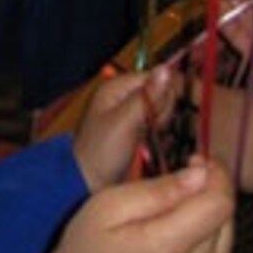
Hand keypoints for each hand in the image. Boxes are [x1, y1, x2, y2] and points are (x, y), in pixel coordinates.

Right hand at [50, 158, 234, 252]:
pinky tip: (182, 233)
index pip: (218, 204)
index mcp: (167, 248)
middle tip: (180, 180)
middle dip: (208, 192)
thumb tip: (199, 174)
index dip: (214, 175)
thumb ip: (157, 190)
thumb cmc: (90, 246)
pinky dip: (209, 237)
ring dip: (210, 214)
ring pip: (228, 236)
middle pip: (226, 218)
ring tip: (177, 208)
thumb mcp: (110, 205)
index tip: (195, 160)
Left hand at [74, 67, 176, 191]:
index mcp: (118, 87)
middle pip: (163, 94)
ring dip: (161, 126)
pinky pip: (159, 126)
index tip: (157, 115)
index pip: (157, 77)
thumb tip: (165, 69)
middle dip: (162, 113)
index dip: (164, 95)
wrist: (87, 183)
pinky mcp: (137, 131)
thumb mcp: (124, 122)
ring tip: (144, 140)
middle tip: (147, 130)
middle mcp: (125, 96)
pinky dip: (159, 135)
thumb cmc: (99, 152)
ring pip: (164, 111)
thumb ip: (147, 97)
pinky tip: (148, 146)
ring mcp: (131, 113)